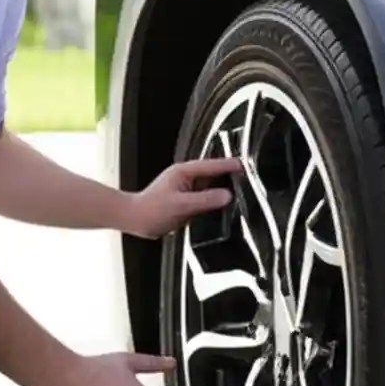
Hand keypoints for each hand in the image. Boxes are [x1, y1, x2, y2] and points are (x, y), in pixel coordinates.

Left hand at [122, 157, 243, 238]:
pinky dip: (215, 201)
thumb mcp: (181, 205)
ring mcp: (186, 188)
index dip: (229, 166)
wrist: (134, 220)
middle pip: (213, 174)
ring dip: (223, 190)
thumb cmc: (150, 210)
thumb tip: (227, 196)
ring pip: (210, 186)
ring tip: (242, 193)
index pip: (212, 165)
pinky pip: (205, 198)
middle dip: (230, 176)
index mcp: (184, 172)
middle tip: (249, 180)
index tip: (245, 167)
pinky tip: (224, 208)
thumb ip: (205, 200)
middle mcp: (186, 177)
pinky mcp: (186, 200)